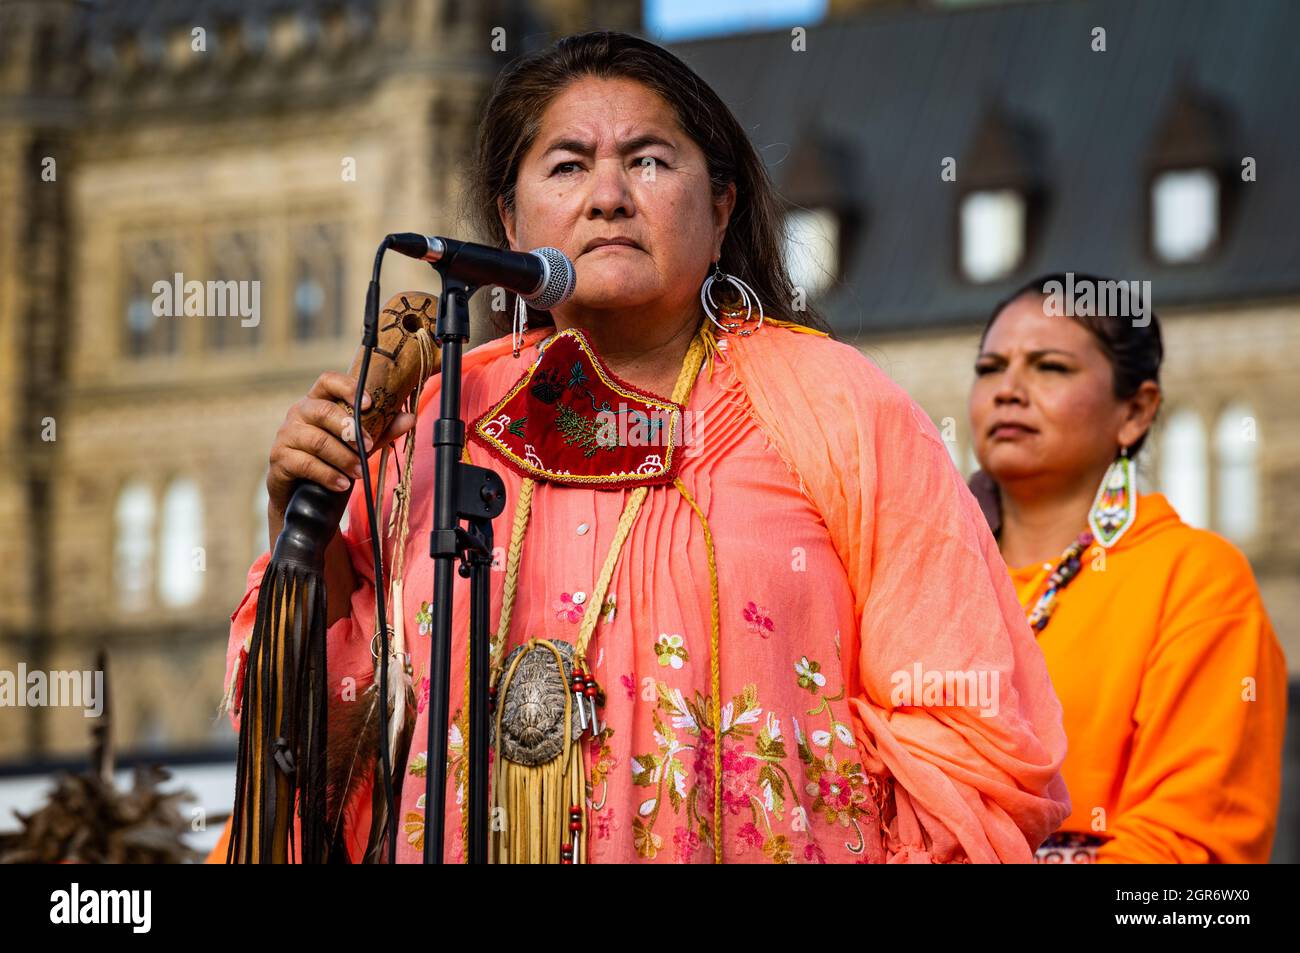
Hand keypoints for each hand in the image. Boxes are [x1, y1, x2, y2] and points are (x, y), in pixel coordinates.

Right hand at [266, 371, 416, 516]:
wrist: (302, 494)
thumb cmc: (332, 460)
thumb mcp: (359, 444)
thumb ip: (382, 430)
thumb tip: (410, 417)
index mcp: (318, 401)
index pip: (328, 380)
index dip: (348, 387)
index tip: (369, 403)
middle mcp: (299, 413)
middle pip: (323, 410)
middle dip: (350, 429)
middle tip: (369, 446)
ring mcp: (286, 435)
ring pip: (317, 441)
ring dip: (343, 457)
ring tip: (359, 472)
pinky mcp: (279, 459)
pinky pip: (305, 464)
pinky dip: (328, 475)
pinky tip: (342, 484)